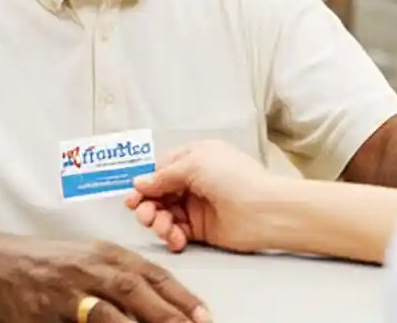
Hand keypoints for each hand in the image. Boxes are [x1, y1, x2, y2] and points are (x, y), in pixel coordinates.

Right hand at [0, 238, 209, 322]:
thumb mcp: (90, 261)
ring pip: (111, 313)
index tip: (204, 315)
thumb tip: (159, 303)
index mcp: (107, 254)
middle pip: (138, 292)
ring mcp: (68, 292)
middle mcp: (91, 269)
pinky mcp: (45, 313)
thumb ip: (123, 278)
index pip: (154, 274)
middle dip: (170, 315)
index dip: (182, 296)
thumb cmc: (46, 265)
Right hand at [124, 140, 283, 254]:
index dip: (145, 183)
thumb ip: (164, 175)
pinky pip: (176, 232)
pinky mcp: (201, 229)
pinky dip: (172, 236)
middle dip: (147, 205)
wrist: (263, 210)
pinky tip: (176, 239)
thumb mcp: (194, 164)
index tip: (133, 197)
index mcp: (194, 157)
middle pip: (158, 193)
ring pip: (164, 214)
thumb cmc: (232, 178)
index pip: (160, 169)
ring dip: (157, 222)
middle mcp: (193, 180)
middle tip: (143, 215)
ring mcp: (197, 205)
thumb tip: (139, 183)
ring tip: (162, 227)